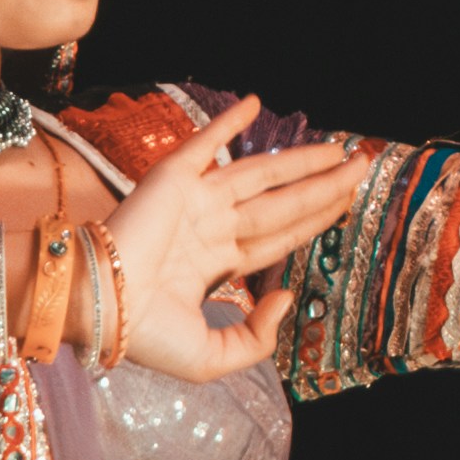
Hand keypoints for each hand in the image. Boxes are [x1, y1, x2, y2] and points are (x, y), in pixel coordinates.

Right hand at [103, 97, 364, 383]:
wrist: (99, 308)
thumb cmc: (145, 335)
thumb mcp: (211, 357)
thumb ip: (255, 337)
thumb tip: (287, 296)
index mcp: (217, 263)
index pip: (278, 236)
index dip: (314, 219)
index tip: (346, 203)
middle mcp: (212, 227)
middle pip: (282, 203)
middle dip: (323, 186)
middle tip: (361, 166)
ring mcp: (195, 200)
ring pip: (261, 174)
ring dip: (300, 160)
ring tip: (339, 149)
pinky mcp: (174, 178)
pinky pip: (207, 143)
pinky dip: (230, 122)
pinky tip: (256, 102)